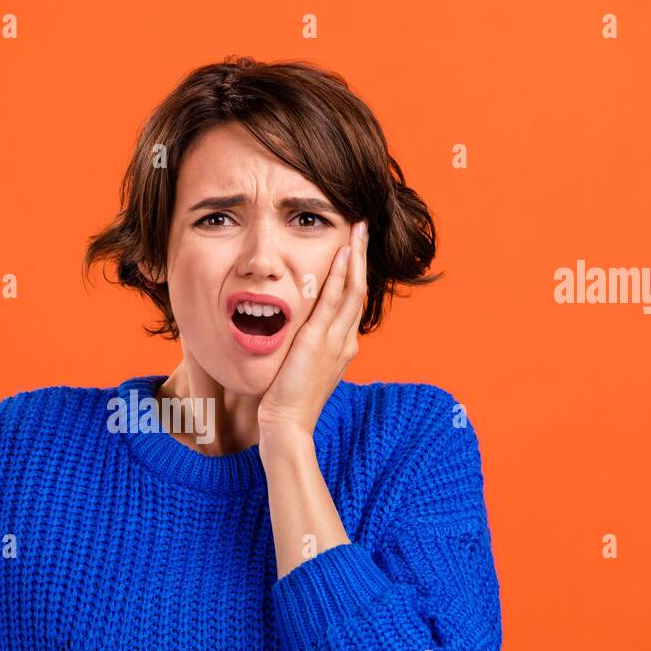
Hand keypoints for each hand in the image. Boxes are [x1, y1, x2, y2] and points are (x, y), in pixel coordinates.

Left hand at [257, 218, 368, 448]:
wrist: (287, 424)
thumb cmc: (288, 401)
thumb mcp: (302, 369)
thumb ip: (306, 349)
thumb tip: (298, 335)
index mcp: (342, 347)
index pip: (353, 301)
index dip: (356, 273)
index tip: (354, 249)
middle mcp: (345, 341)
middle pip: (359, 289)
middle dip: (362, 256)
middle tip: (363, 226)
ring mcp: (335, 341)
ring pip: (353, 290)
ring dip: (356, 257)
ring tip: (358, 229)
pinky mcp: (319, 342)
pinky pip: (334, 303)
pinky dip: (340, 277)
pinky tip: (343, 255)